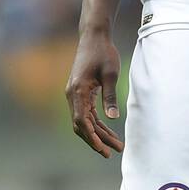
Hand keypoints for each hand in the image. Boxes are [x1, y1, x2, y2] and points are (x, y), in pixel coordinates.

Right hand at [65, 30, 125, 157]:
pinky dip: (97, 123)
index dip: (91, 137)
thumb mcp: (111, 74)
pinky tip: (108, 131)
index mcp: (78, 90)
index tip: (102, 149)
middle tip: (113, 152)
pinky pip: (87, 113)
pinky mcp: (80, 93)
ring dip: (98, 133)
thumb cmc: (103, 52)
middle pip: (81, 125)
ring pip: (84, 121)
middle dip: (96, 140)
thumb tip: (113, 118)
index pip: (81, 121)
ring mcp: (75, 94)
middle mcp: (72, 95)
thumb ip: (110, 96)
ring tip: (116, 145)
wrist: (94, 36)